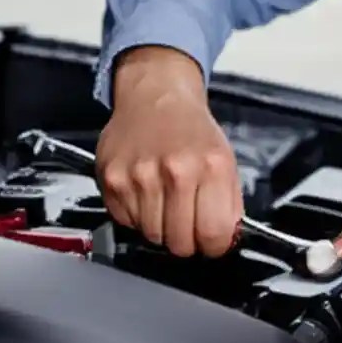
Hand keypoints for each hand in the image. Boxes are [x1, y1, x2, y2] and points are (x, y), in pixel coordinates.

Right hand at [95, 47, 242, 257]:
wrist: (155, 97)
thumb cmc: (191, 129)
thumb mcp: (225, 159)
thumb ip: (229, 204)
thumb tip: (224, 240)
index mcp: (210, 167)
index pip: (213, 234)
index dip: (213, 246)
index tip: (210, 242)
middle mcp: (175, 172)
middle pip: (179, 243)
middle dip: (186, 240)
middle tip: (186, 222)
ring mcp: (140, 176)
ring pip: (151, 236)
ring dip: (160, 227)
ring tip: (164, 200)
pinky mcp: (112, 179)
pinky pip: (126, 222)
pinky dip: (136, 215)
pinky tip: (145, 192)